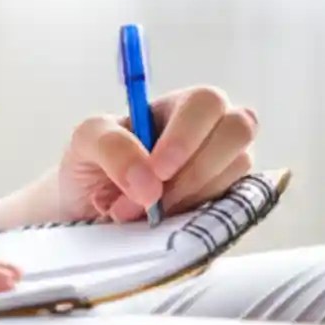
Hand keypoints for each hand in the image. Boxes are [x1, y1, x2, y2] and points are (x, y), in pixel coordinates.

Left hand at [58, 86, 257, 222]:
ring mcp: (224, 166)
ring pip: (238, 168)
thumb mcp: (86, 142)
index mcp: (177, 107)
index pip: (205, 102)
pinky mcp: (228, 200)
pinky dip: (198, 216)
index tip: (157, 171)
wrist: (91, 212)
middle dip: (196, 169)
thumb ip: (111, 147)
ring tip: (145, 213)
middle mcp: (210, 130)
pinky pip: (235, 203)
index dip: (187, 136)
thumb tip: (149, 183)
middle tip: (154, 199)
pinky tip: (166, 222)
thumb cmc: (94, 166)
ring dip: (190, 197)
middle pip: (238, 128)